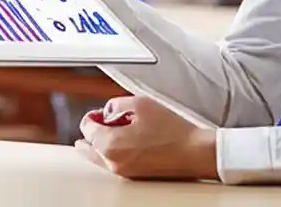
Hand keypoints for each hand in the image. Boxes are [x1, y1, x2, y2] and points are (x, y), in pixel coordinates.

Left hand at [76, 96, 217, 180]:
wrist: (194, 153)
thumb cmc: (172, 131)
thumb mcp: (140, 103)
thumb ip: (115, 104)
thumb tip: (108, 112)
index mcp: (109, 144)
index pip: (86, 127)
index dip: (93, 115)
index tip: (102, 112)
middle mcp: (112, 162)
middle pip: (88, 145)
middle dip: (95, 130)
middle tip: (106, 119)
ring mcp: (122, 172)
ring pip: (99, 156)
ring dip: (104, 141)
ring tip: (120, 128)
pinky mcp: (133, 176)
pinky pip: (113, 163)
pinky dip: (114, 151)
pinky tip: (128, 140)